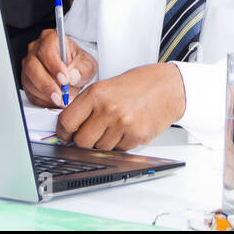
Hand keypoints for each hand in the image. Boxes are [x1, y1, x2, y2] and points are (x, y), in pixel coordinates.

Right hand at [21, 29, 97, 107]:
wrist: (73, 73)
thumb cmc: (79, 64)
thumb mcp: (87, 65)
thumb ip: (82, 69)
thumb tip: (72, 76)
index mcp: (50, 39)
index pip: (46, 50)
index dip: (54, 66)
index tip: (64, 79)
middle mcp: (35, 50)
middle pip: (33, 67)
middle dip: (47, 85)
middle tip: (61, 96)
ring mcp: (28, 66)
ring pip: (29, 81)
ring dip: (45, 95)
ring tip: (61, 101)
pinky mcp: (27, 81)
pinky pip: (29, 93)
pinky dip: (42, 100)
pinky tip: (54, 102)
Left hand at [55, 63, 185, 150]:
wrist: (169, 87)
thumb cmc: (140, 84)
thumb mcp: (107, 86)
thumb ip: (88, 105)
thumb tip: (69, 125)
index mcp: (96, 94)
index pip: (67, 122)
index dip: (63, 132)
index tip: (66, 134)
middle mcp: (108, 109)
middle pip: (82, 141)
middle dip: (84, 140)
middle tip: (91, 133)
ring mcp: (122, 124)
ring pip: (100, 148)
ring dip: (104, 142)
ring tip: (115, 126)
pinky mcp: (136, 136)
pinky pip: (118, 150)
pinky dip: (120, 143)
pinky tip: (127, 129)